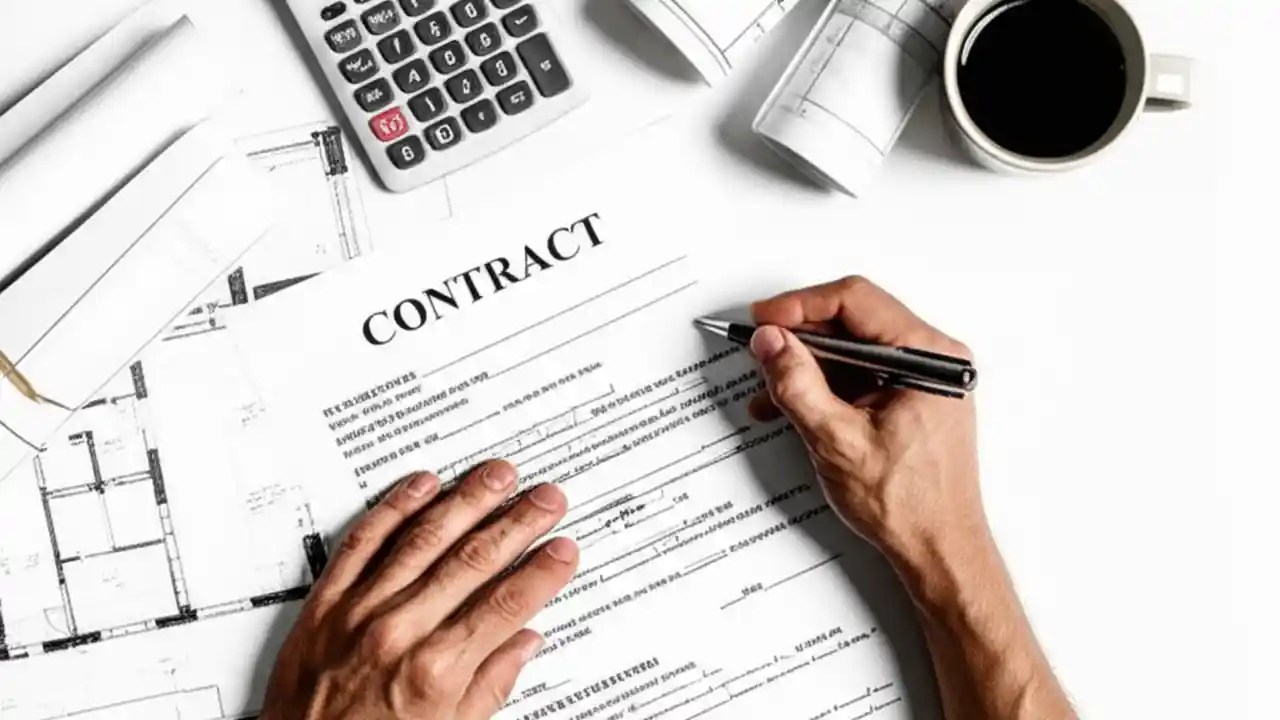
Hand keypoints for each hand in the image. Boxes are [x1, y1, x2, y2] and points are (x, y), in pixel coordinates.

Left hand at [261, 460, 577, 719]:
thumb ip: (489, 685)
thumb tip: (523, 642)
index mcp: (436, 673)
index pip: (506, 603)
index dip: (541, 571)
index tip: (563, 549)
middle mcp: (399, 633)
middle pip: (473, 561)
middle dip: (518, 522)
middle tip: (546, 498)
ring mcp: (359, 612)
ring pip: (424, 538)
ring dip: (467, 500)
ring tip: (497, 476)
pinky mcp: (325, 603)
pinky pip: (363, 542)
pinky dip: (394, 507)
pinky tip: (421, 485)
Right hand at [747, 277, 987, 576]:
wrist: (939, 550)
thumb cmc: (908, 506)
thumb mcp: (837, 441)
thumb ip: (798, 385)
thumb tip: (770, 342)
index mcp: (928, 357)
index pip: (855, 300)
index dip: (801, 305)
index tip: (764, 320)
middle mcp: (933, 358)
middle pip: (852, 319)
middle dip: (800, 336)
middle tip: (760, 350)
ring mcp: (924, 377)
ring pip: (852, 348)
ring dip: (808, 365)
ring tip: (769, 390)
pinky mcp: (911, 397)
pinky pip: (861, 373)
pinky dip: (826, 385)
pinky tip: (794, 405)